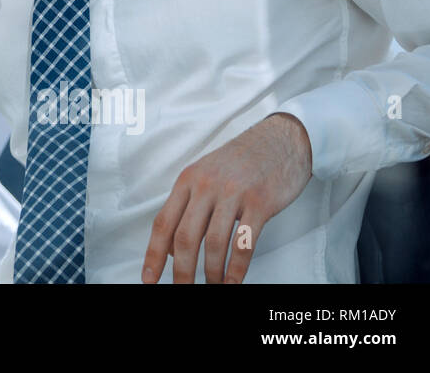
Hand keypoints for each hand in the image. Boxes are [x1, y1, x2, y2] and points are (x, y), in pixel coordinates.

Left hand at [142, 112, 312, 282]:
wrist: (280, 139)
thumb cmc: (240, 162)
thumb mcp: (205, 175)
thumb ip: (188, 207)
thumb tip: (172, 250)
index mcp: (187, 180)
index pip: (163, 223)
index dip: (154, 254)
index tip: (149, 278)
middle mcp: (206, 186)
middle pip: (185, 237)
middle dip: (182, 272)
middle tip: (182, 290)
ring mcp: (233, 193)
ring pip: (214, 243)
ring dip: (212, 273)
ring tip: (213, 288)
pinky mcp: (260, 202)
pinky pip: (244, 242)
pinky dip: (237, 268)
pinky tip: (234, 282)